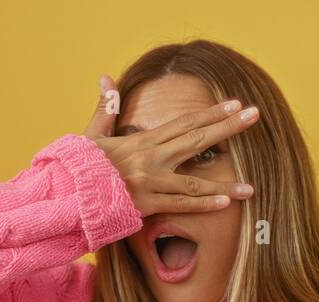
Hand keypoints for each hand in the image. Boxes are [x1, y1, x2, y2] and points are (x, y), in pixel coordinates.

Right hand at [82, 74, 258, 216]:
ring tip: (250, 186)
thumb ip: (105, 109)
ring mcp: (149, 182)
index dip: (211, 113)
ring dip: (223, 184)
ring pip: (193, 182)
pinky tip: (225, 204)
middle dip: (227, 128)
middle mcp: (149, 158)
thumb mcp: (91, 136)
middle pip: (196, 140)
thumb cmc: (78, 168)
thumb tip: (105, 78)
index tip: (234, 104)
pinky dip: (203, 205)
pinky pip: (180, 206)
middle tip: (254, 116)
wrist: (64, 194)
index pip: (183, 123)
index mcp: (141, 141)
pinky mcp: (145, 205)